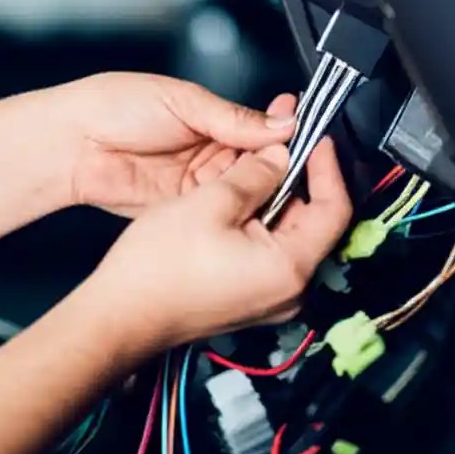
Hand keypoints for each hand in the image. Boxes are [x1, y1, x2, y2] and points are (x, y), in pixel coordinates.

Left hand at [59, 72, 296, 216]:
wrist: (72, 143)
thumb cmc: (114, 106)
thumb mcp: (183, 101)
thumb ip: (233, 117)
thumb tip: (280, 121)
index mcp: (212, 119)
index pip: (261, 130)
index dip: (284, 135)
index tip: (309, 136)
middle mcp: (210, 153)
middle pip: (260, 165)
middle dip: (280, 166)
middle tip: (306, 166)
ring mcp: (198, 183)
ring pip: (245, 191)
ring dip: (264, 190)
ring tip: (286, 186)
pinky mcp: (184, 209)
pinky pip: (219, 212)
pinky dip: (238, 210)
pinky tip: (256, 208)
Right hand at [81, 138, 352, 349]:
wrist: (119, 317)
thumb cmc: (160, 264)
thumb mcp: (211, 202)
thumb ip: (255, 174)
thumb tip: (281, 154)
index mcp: (291, 267)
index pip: (335, 210)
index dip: (327, 167)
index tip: (315, 137)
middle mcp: (290, 290)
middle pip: (312, 222)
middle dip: (297, 179)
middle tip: (280, 142)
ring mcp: (269, 299)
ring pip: (287, 234)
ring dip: (274, 197)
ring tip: (255, 163)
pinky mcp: (248, 299)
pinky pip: (267, 251)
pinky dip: (259, 220)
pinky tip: (237, 197)